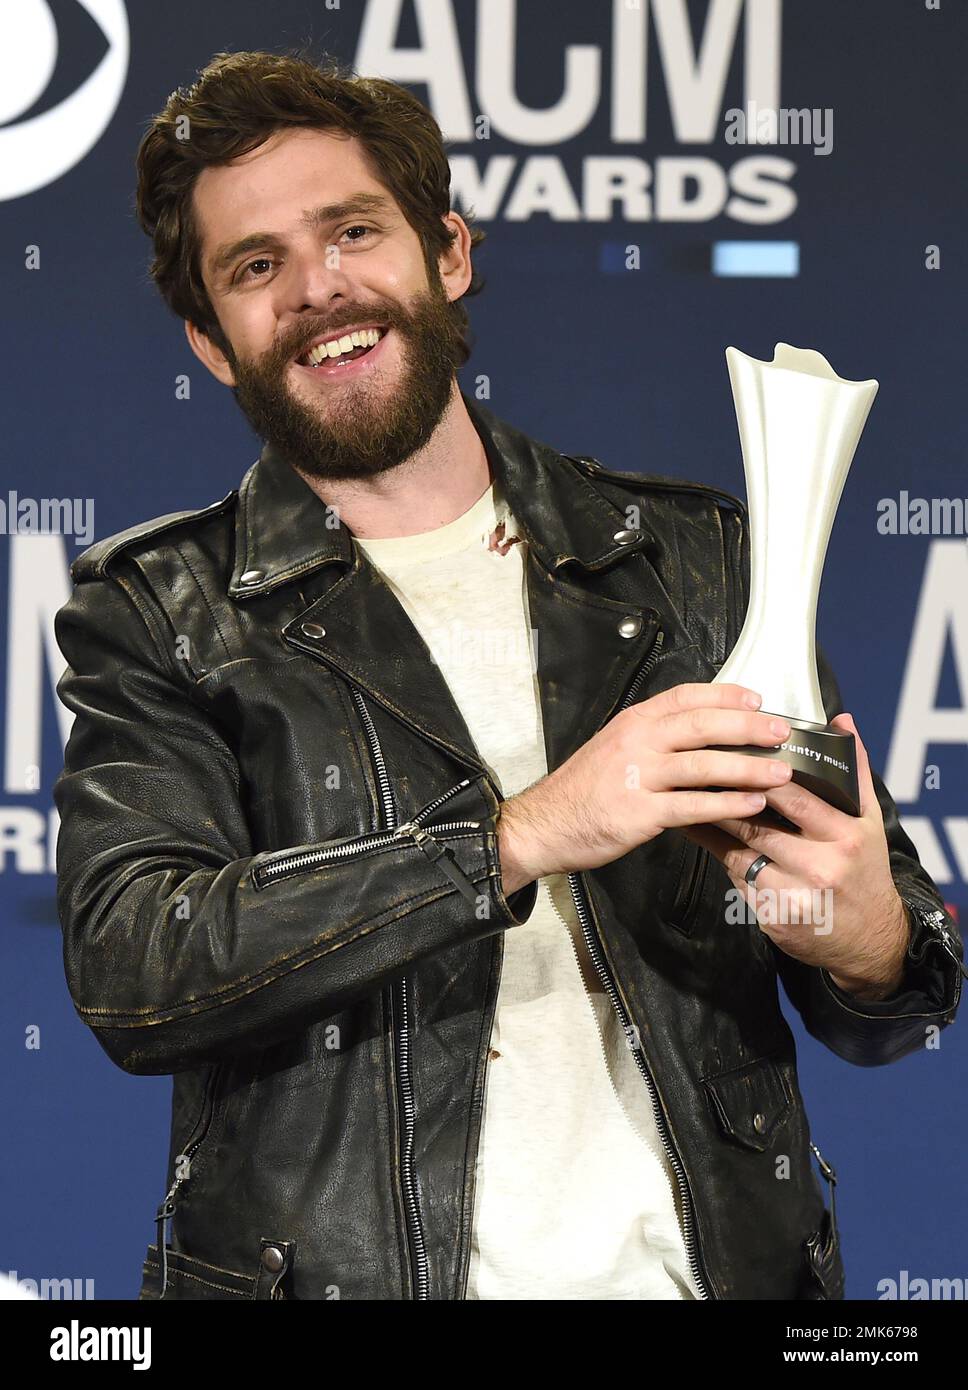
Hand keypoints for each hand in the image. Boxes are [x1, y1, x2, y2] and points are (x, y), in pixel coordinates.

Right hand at [497, 682, 795, 894]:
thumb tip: (703, 734)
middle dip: (747, 727)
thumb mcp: (614, 748)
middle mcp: (636, 742)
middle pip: (701, 725)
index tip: (758, 700)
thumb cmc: (583, 790)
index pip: (684, 696)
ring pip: (703, 765)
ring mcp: (637, 777)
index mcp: (633, 722)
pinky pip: (693, 806)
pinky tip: (752, 806)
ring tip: (781, 771)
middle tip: (782, 732)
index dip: (724, 696)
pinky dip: (727, 805)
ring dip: (747, 767)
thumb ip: (653, 738)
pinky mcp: (640, 813)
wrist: (543, 825)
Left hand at [681, 712, 910, 1000]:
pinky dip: (716, 851)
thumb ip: (853, 772)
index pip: (794, 798)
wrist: (868, 939)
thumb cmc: (864, 870)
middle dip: (726, 795)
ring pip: (738, 850)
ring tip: (688, 795)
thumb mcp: (869, 822)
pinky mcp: (771, 916)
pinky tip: (697, 829)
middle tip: (698, 769)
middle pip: (758, 824)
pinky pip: (735, 876)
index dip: (758, 774)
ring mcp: (793, 895)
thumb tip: (841, 722)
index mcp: (844, 836)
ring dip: (710, 822)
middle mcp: (819, 866)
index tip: (732, 750)